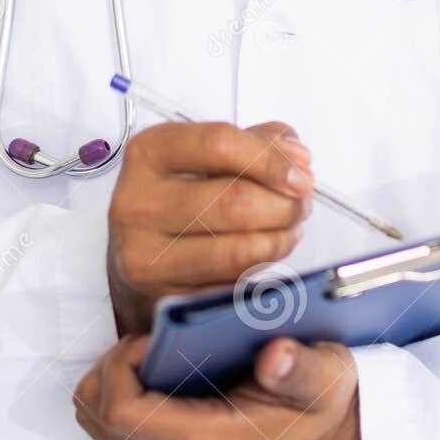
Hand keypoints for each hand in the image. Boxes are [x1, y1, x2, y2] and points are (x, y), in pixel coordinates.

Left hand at [74, 333, 362, 439]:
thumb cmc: (322, 405)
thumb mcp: (327, 377)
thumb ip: (300, 369)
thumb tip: (274, 356)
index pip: (122, 414)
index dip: (121, 366)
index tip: (152, 338)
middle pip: (96, 415)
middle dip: (110, 367)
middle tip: (151, 341)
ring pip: (95, 420)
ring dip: (112, 378)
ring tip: (153, 353)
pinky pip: (111, 424)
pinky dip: (119, 390)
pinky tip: (157, 369)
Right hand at [105, 120, 313, 335]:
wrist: (138, 252)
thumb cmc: (178, 196)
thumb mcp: (205, 155)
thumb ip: (256, 142)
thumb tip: (297, 158)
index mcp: (148, 153)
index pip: (219, 144)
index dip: (271, 159)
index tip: (302, 175)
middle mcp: (137, 203)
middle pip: (235, 201)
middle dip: (285, 205)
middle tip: (301, 205)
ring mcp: (146, 255)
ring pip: (240, 250)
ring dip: (281, 239)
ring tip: (289, 229)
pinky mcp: (164, 297)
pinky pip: (234, 286)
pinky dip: (263, 270)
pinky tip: (267, 253)